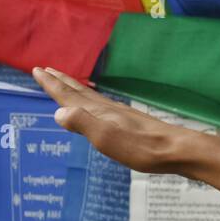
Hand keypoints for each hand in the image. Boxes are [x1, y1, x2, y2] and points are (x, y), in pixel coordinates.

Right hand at [31, 66, 215, 173]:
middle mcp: (110, 111)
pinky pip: (109, 110)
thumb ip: (83, 124)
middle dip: (63, 82)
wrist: (181, 151)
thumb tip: (58, 113)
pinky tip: (105, 110)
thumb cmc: (144, 148)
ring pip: (95, 100)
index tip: (38, 70)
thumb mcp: (108, 139)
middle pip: (81, 93)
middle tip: (47, 69)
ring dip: (79, 91)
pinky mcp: (137, 127)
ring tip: (70, 85)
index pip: (70, 96)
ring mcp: (124, 118)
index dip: (53, 85)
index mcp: (99, 113)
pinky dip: (98, 105)